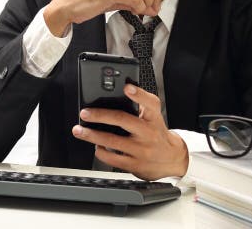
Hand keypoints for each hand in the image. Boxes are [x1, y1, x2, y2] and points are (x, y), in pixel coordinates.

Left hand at [70, 84, 188, 179]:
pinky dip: (100, 151)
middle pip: (122, 120)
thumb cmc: (157, 133)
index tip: (127, 87)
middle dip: (100, 115)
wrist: (172, 159)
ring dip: (92, 135)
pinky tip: (96, 146)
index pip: (150, 103)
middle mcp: (148, 132)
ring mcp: (141, 150)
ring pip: (112, 141)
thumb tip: (118, 90)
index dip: (138, 94)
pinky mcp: (135, 164)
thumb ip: (140, 104)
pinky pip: (112, 159)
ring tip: (79, 130)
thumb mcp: (153, 117)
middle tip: (85, 113)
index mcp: (153, 118)